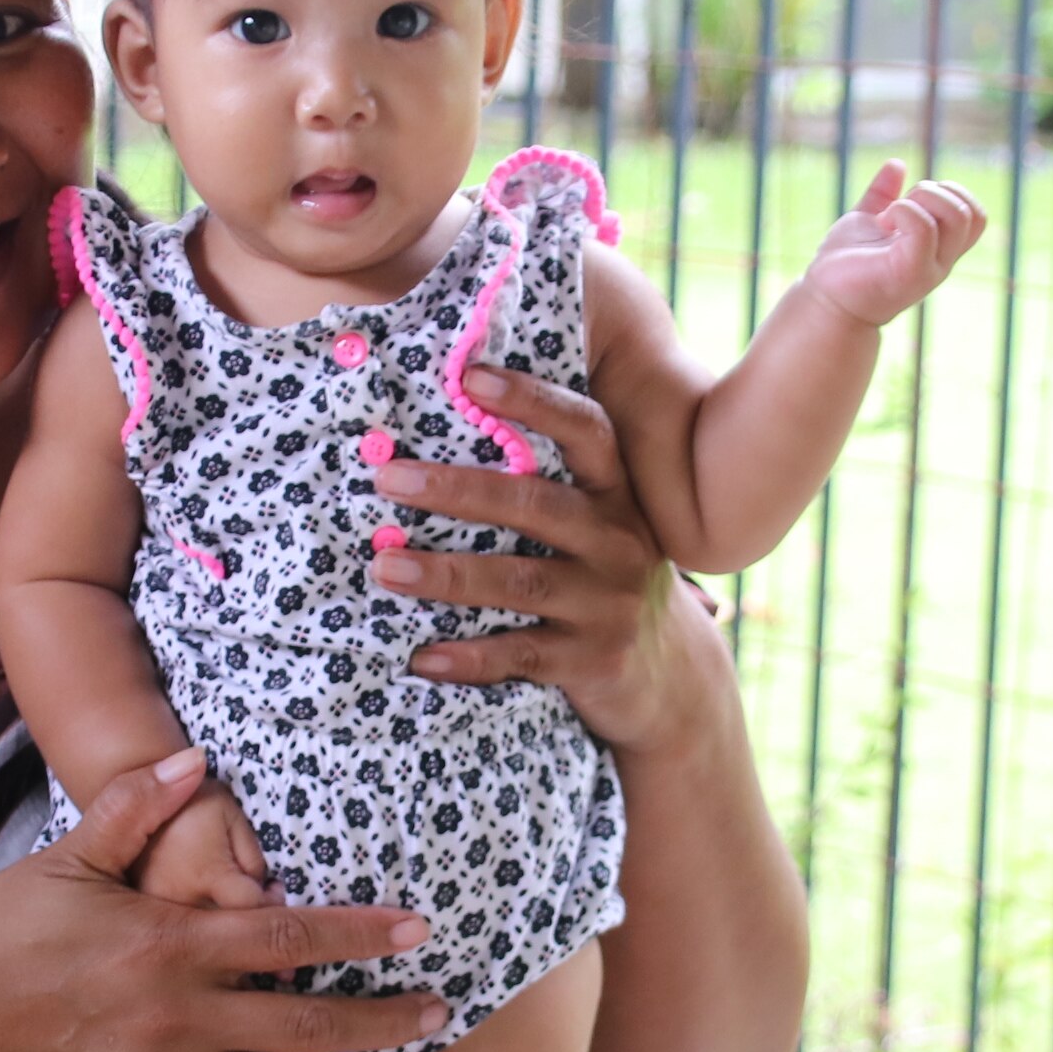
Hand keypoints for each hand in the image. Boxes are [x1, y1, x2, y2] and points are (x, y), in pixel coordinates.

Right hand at [0, 750, 445, 1051]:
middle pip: (308, 1022)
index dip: (362, 933)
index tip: (418, 931)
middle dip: (384, 1021)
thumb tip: (194, 759)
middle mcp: (181, 1019)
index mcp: (169, 945)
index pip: (290, 935)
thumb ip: (131, 810)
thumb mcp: (61, 863)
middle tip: (442, 1015)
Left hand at [369, 363, 715, 754]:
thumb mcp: (598, 524)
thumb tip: (450, 420)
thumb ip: (547, 483)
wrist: (668, 675)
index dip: (532, 399)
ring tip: (384, 565)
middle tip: (388, 478)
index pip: (584, 430)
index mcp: (616, 493)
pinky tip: (421, 658)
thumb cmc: (602, 578)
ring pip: (518, 582)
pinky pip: (521, 655)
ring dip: (445, 575)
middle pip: (533, 505)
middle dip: (455, 489)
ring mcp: (608, 604)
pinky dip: (468, 658)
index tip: (470, 376)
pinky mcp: (594, 660)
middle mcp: (618, 541)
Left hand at [798, 161, 985, 328]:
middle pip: (972, 213)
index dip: (954, 194)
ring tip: (891, 214)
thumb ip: (882, 195)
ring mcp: (928, 269)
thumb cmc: (844, 266)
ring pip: (958, 216)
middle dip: (938, 192)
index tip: (914, 199)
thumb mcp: (866, 220)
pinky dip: (905, 211)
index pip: (976, 216)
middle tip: (900, 205)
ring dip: (924, 198)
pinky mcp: (909, 273)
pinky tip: (883, 221)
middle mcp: (940, 261)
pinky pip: (925, 230)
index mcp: (938, 249)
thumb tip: (896, 164)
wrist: (824, 302)